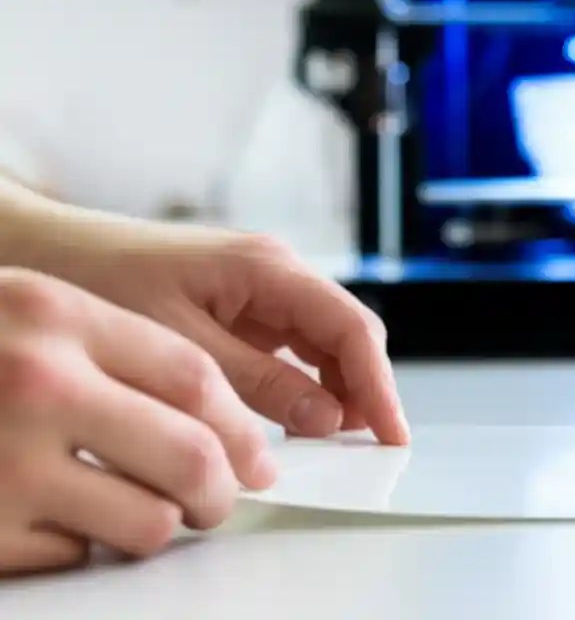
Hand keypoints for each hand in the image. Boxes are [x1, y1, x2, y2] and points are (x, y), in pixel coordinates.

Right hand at [0, 269, 274, 574]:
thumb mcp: (27, 313)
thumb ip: (116, 353)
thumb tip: (227, 435)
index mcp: (52, 315)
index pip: (194, 377)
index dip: (239, 426)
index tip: (254, 454)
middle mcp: (34, 384)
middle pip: (191, 457)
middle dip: (221, 491)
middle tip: (217, 500)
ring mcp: (2, 462)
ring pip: (147, 522)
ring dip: (157, 525)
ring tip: (139, 510)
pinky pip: (75, 555)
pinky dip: (79, 546)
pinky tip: (51, 517)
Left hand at [36, 218, 409, 445]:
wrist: (37, 249)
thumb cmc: (95, 280)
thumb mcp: (178, 342)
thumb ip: (257, 382)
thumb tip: (326, 417)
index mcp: (266, 268)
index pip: (350, 328)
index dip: (379, 385)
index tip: (391, 436)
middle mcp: (274, 274)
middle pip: (346, 336)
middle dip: (363, 391)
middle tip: (367, 451)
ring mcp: (259, 291)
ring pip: (322, 346)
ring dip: (334, 393)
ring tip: (332, 445)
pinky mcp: (239, 309)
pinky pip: (290, 351)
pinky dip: (300, 388)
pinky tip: (292, 422)